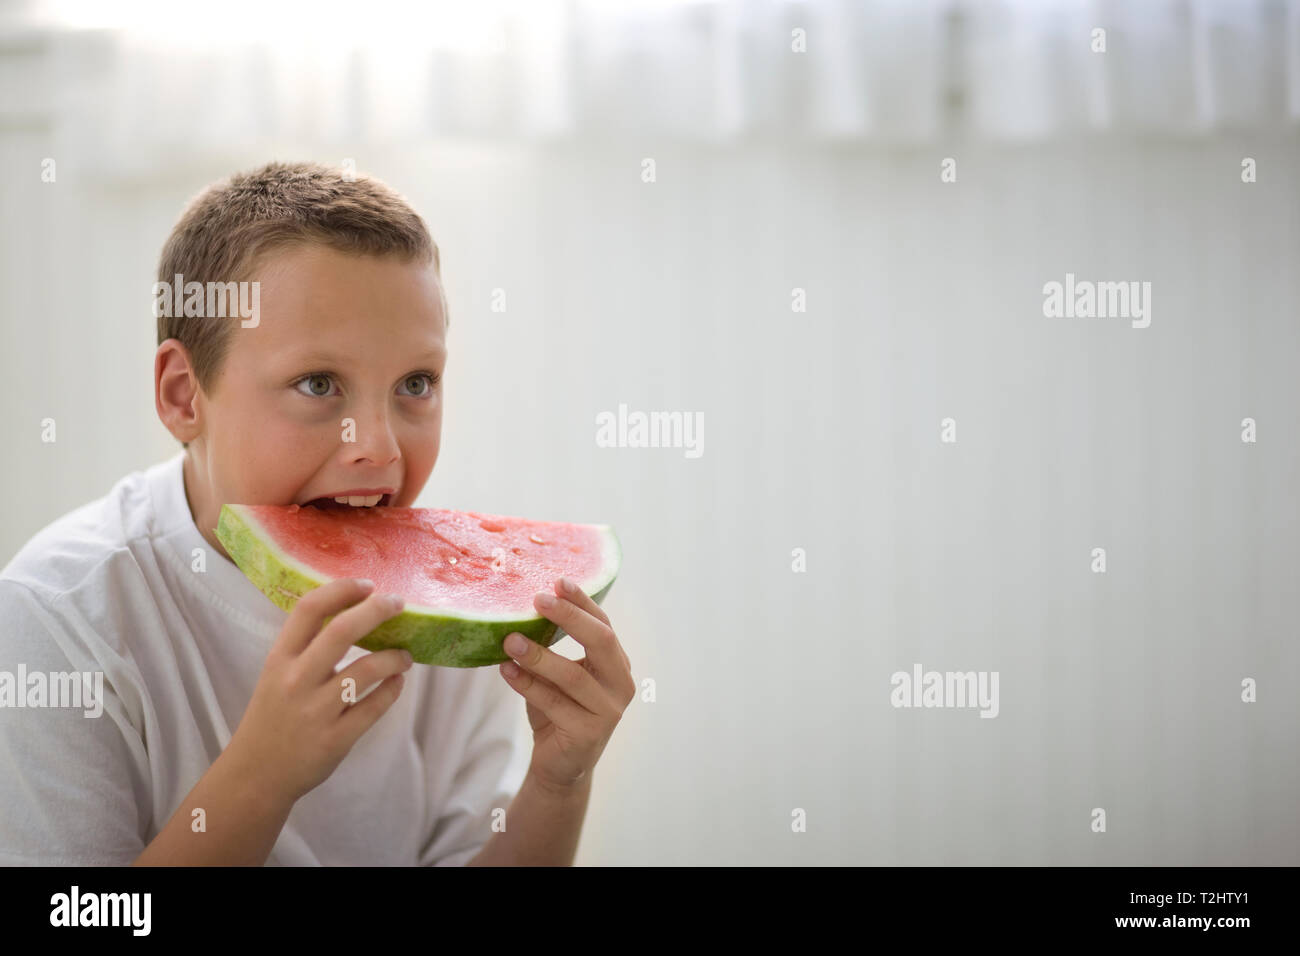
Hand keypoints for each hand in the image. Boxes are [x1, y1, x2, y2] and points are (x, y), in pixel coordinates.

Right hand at [226, 578, 412, 802]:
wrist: (255, 775)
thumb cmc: (272, 716)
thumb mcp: (277, 675)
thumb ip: (307, 648)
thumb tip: (355, 613)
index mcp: (279, 659)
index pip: (309, 609)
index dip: (340, 590)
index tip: (367, 584)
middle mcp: (296, 681)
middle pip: (342, 631)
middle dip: (377, 610)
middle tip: (398, 603)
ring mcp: (316, 711)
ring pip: (367, 670)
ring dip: (395, 657)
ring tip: (405, 656)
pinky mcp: (335, 739)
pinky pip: (374, 707)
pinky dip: (392, 690)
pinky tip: (397, 681)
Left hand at [499, 577, 633, 793]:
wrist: (561, 767)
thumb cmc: (559, 712)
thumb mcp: (559, 676)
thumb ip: (553, 647)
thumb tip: (524, 609)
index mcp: (616, 664)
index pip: (603, 625)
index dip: (582, 602)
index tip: (558, 580)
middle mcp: (620, 684)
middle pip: (601, 641)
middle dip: (569, 616)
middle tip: (538, 599)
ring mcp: (609, 710)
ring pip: (572, 674)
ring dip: (538, 655)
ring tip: (509, 639)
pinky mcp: (589, 733)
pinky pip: (554, 703)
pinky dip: (527, 685)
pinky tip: (505, 670)